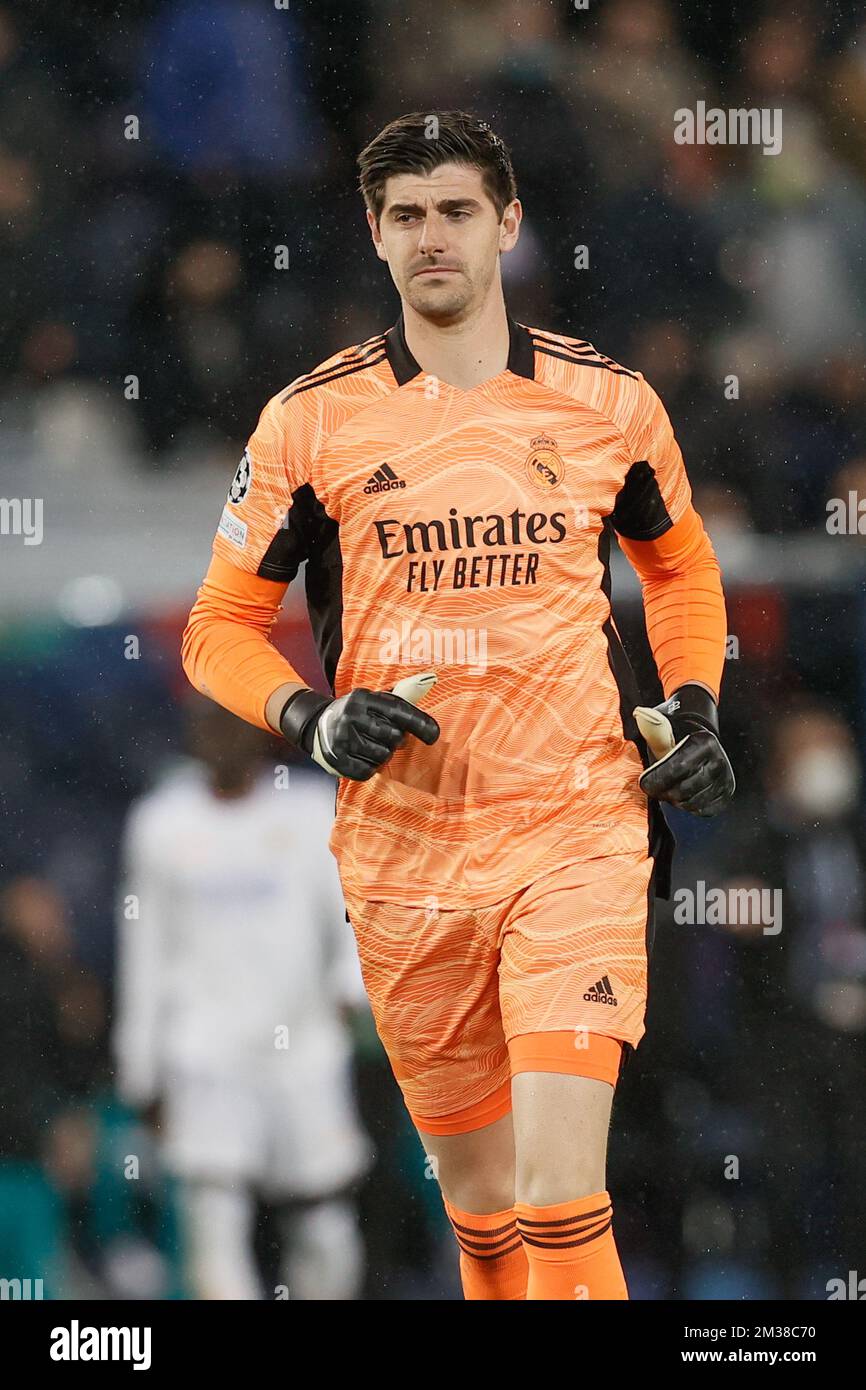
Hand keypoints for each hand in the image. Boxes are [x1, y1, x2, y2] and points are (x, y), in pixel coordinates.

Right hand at [280, 672, 439, 779]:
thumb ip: (404, 692)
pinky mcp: (336, 759)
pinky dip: (370, 768)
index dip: (420, 723)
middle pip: (394, 737)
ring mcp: (341, 738)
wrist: (316, 725)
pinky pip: (368, 771)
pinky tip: (362, 757)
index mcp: (363, 697)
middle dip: (395, 740)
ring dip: (383, 755)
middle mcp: (350, 715)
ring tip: (371, 745)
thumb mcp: (376, 699)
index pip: (398, 710)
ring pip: (383, 756)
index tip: (433, 735)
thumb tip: (432, 679)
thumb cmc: (359, 713)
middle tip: (384, 736)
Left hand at [633, 684, 734, 817]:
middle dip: (665, 793)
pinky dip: (690, 807)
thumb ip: (653, 726)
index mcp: (704, 742)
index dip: (657, 780)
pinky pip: (705, 809)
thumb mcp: (664, 729)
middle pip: (685, 789)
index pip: (678, 768)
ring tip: (668, 791)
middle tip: (656, 789)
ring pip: (694, 802)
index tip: (645, 784)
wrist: (699, 739)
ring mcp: (726, 778)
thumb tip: (640, 714)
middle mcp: (719, 760)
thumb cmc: (676, 736)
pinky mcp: (726, 792)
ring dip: (676, 801)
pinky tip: (682, 798)